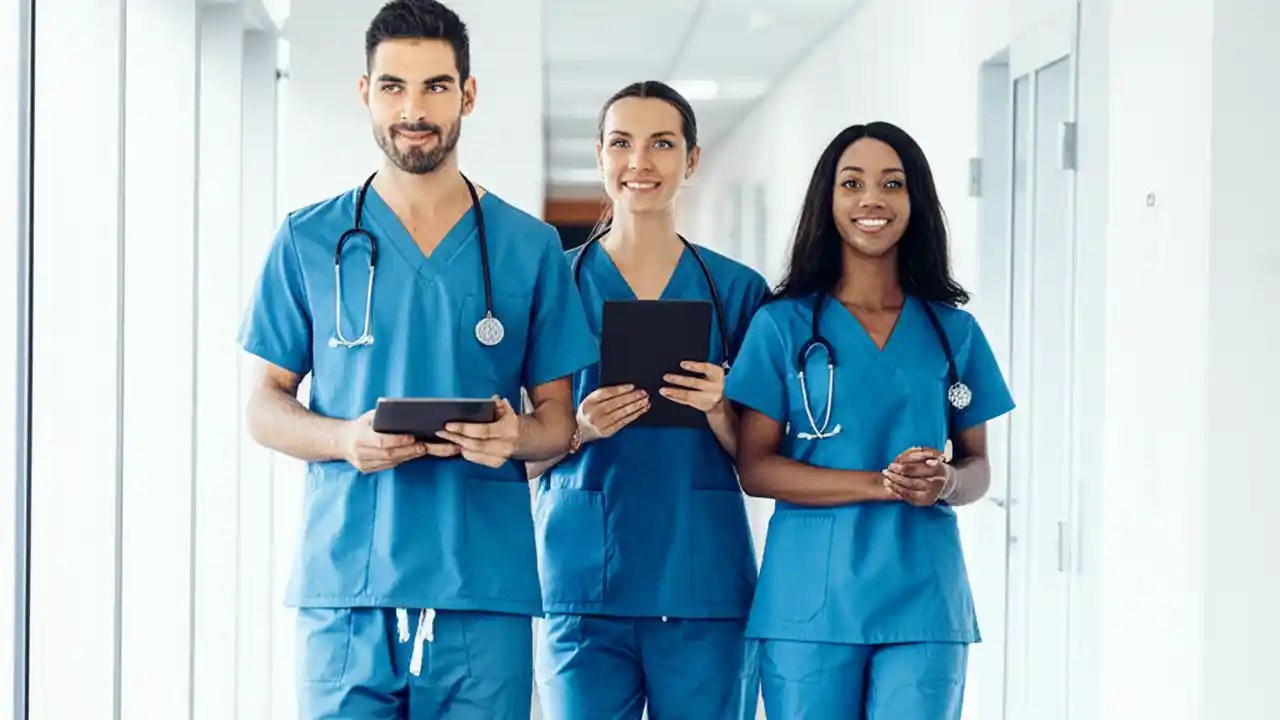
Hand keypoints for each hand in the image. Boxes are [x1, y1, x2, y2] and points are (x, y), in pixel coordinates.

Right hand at [339, 410, 457, 472]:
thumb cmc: (360, 425)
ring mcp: (363, 464)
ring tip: (423, 449)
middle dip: (408, 450)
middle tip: (424, 446)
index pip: (382, 442)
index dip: (398, 441)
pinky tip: (412, 455)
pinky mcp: (367, 470)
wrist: (341, 441)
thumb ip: (382, 416)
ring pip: (390, 462)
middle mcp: (360, 453)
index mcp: (360, 438)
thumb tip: (404, 414)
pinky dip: (401, 460)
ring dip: (408, 456)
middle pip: (389, 454)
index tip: (413, 437)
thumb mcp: (368, 417)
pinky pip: (388, 466)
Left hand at [435, 397, 520, 467]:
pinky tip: (456, 447)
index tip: (449, 424)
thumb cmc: (516, 423)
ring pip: (474, 453)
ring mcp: (501, 457)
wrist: (534, 441)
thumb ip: (501, 406)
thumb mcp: (510, 412)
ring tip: (444, 438)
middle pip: (475, 444)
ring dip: (457, 446)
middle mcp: (505, 445)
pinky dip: (466, 453)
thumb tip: (493, 399)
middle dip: (456, 438)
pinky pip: (477, 459)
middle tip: (441, 432)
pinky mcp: (497, 463)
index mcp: (508, 429)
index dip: (464, 428)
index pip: (482, 431)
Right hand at [577, 384, 649, 442]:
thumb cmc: (588, 412)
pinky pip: (623, 422)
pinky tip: (641, 410)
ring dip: (635, 407)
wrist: (579, 431)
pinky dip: (634, 416)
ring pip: (621, 414)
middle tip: (643, 393)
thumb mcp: (591, 400)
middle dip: (631, 398)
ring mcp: (600, 424)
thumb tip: (627, 388)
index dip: (620, 390)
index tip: (632, 386)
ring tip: (646, 401)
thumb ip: (604, 394)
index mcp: (589, 402)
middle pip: (616, 403)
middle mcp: (594, 413)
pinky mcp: (607, 432)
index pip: (606, 393)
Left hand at [659, 361, 724, 414]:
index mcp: (717, 375)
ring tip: (662, 390)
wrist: (719, 399)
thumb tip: (680, 364)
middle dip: (679, 380)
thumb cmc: (711, 380)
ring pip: (689, 394)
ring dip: (674, 392)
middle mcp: (715, 387)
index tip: (682, 364)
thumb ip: (700, 368)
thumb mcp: (711, 372)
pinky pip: (686, 402)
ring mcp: (708, 398)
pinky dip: (675, 398)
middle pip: (695, 383)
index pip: (706, 368)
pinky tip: (667, 395)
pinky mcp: (701, 406)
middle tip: (666, 377)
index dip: (694, 366)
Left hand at [882, 447, 951, 506]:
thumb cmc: (933, 466)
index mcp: (939, 471)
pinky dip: (897, 492)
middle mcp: (936, 485)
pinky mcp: (925, 502)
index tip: (893, 463)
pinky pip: (909, 498)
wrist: (945, 483)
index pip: (919, 469)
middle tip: (886, 470)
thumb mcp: (931, 456)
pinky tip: (890, 485)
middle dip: (897, 477)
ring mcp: (931, 495)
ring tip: (886, 477)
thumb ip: (921, 453)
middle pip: (913, 482)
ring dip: (895, 485)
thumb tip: (913, 451)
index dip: (904, 467)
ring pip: (910, 492)